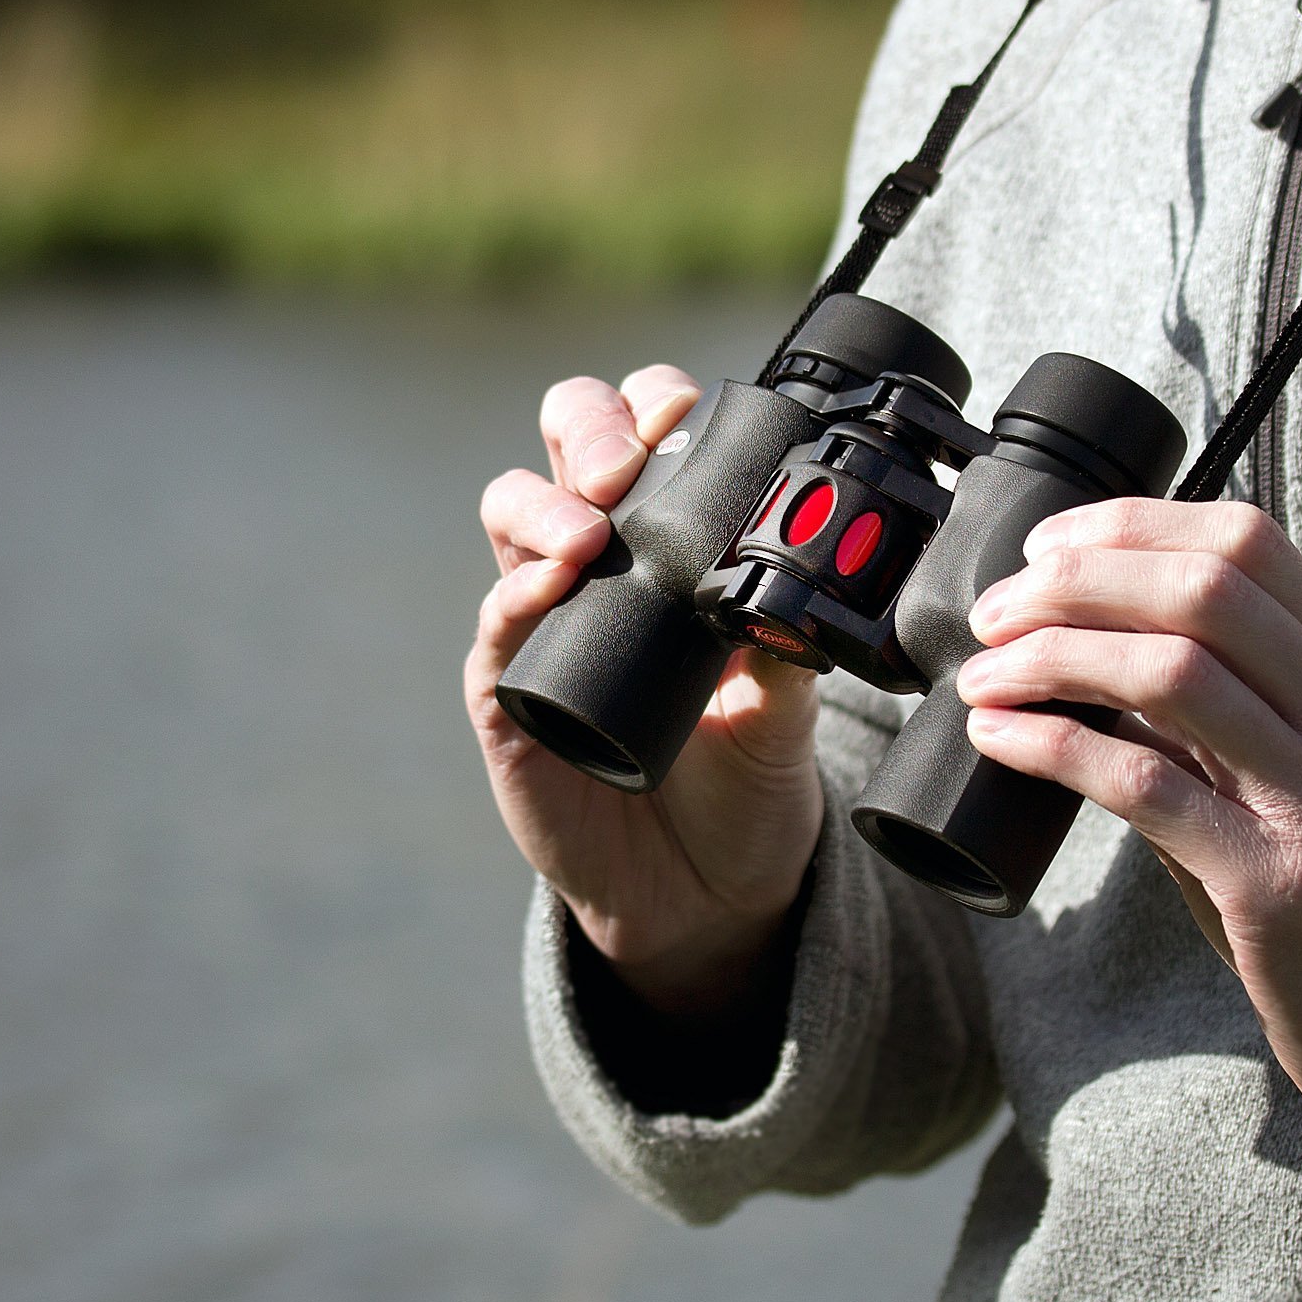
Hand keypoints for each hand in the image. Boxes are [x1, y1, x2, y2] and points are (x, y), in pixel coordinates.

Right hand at [465, 366, 822, 1019]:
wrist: (708, 893)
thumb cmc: (748, 785)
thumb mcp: (785, 712)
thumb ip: (786, 647)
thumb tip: (805, 576)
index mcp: (672, 546)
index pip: (651, 438)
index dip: (657, 408)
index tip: (687, 417)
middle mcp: (600, 564)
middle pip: (567, 450)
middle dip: (589, 431)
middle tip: (621, 467)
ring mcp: (545, 620)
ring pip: (513, 516)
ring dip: (544, 507)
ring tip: (588, 532)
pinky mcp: (507, 691)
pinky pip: (497, 625)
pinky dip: (516, 595)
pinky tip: (547, 586)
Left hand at [955, 498, 1301, 1147]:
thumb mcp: (1297, 748)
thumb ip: (1210, 685)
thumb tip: (1070, 622)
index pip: (1242, 542)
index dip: (1126, 528)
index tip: (1043, 548)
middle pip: (1199, 592)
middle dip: (1073, 585)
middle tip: (994, 613)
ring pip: (1168, 674)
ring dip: (1048, 660)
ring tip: (982, 675)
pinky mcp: (1273, 880)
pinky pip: (1142, 786)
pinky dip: (1049, 744)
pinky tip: (996, 735)